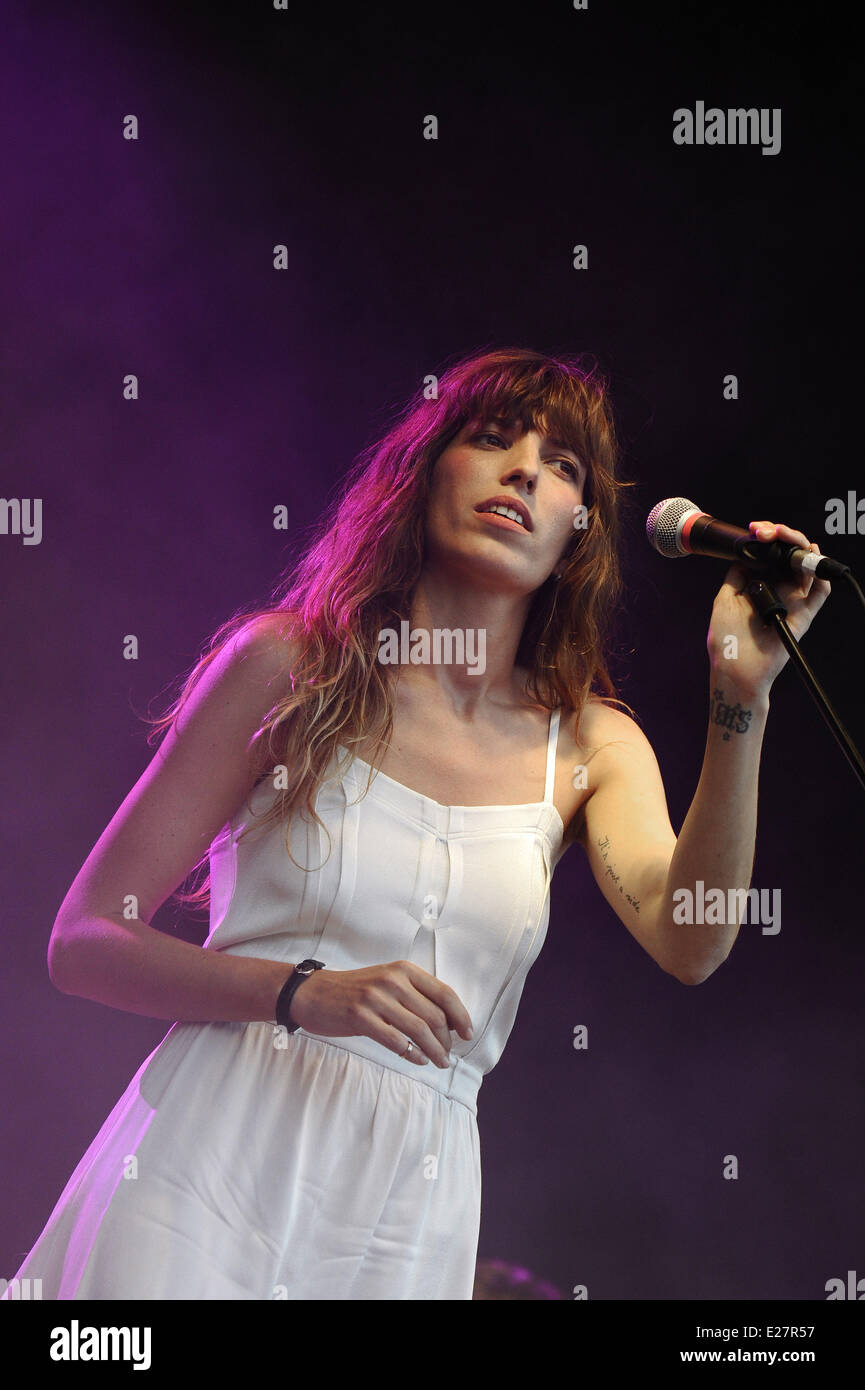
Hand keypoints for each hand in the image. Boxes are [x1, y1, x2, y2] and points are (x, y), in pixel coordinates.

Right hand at [288, 959, 473, 1068]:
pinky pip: (396, 1040)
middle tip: (449, 1055)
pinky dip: (412, 1054)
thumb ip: (414, 995)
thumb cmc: (353, 991)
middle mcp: (393, 981)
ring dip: (434, 1051)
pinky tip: (417, 1060)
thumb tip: (448, 1022)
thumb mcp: (387, 982)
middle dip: (447, 1040)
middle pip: (435, 1015)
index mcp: (403, 970)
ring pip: (419, 1029)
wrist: (312, 993)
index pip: (444, 993)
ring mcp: (376, 998)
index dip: (461, 1016)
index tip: (468, 1034)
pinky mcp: (361, 1017)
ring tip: (439, 1062)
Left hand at [707, 519, 831, 698]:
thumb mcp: (724, 601)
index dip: (768, 539)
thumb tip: (742, 557)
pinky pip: (819, 595)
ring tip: (790, 538)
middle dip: (785, 537)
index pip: (771, 556)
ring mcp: (792, 603)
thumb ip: (736, 578)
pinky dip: (820, 577)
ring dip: (802, 549)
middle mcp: (778, 591)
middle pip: (791, 557)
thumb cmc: (726, 641)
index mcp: (759, 586)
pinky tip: (813, 560)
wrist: (735, 670)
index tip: (757, 530)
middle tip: (771, 531)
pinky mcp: (803, 617)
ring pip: (806, 569)